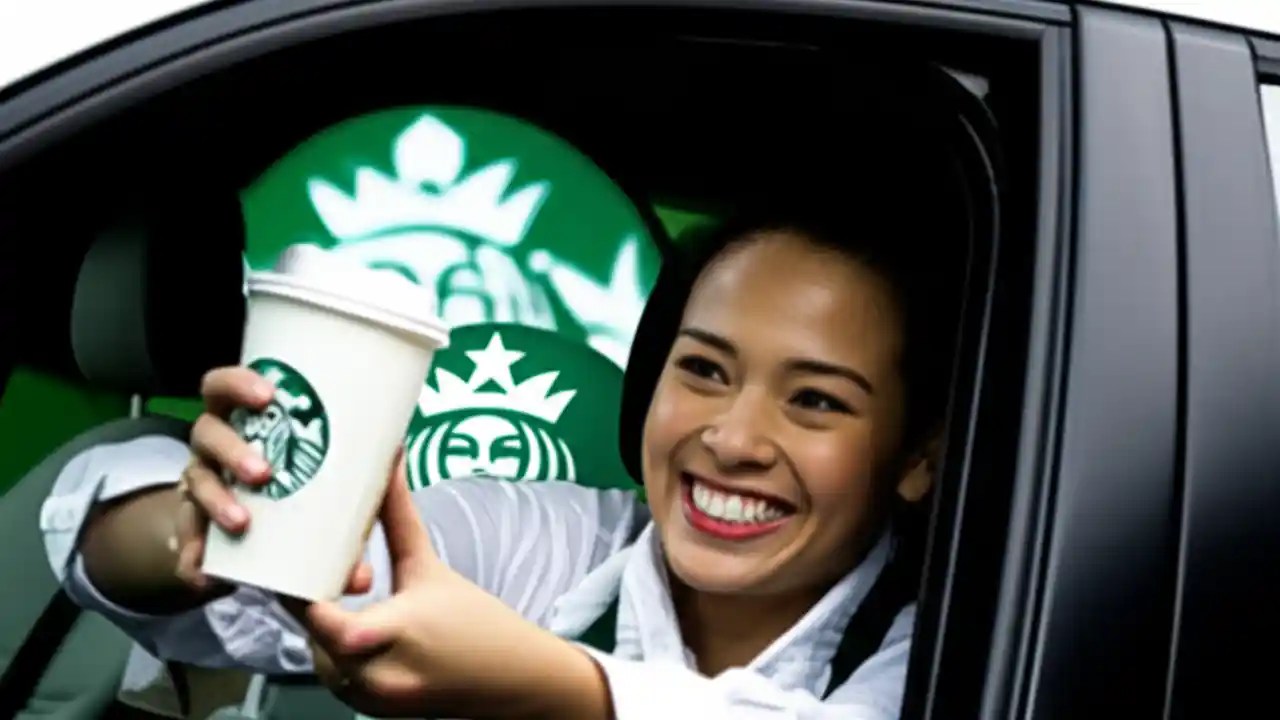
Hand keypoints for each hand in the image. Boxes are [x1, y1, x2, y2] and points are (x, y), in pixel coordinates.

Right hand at [175, 366, 374, 596]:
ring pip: (195, 482)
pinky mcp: (191, 532)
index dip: (238, 383)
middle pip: (206, 432)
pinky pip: (185, 545)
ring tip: (242, 522)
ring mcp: (198, 487)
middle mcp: (213, 450)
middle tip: (264, 473)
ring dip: (217, 499)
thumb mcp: (326, 487)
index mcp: (240, 423)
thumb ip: (352, 503)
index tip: (268, 396)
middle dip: (232, 449)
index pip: (223, 387)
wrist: (252, 544)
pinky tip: (207, 576)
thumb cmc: (298, 491)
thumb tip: (383, 506)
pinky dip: (193, 561)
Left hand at [293, 458, 613, 719]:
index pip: (326, 620)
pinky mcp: (368, 710)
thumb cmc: (478, 624)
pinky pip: (331, 674)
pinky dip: (330, 649)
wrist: (511, 680)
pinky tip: (342, 622)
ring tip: (328, 592)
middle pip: (313, 634)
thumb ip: (398, 515)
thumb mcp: (429, 566)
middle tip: (309, 567)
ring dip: (317, 627)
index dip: (299, 592)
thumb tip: (388, 461)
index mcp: (398, 633)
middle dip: (308, 601)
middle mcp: (379, 674)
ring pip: (316, 656)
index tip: (288, 559)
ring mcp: (371, 698)